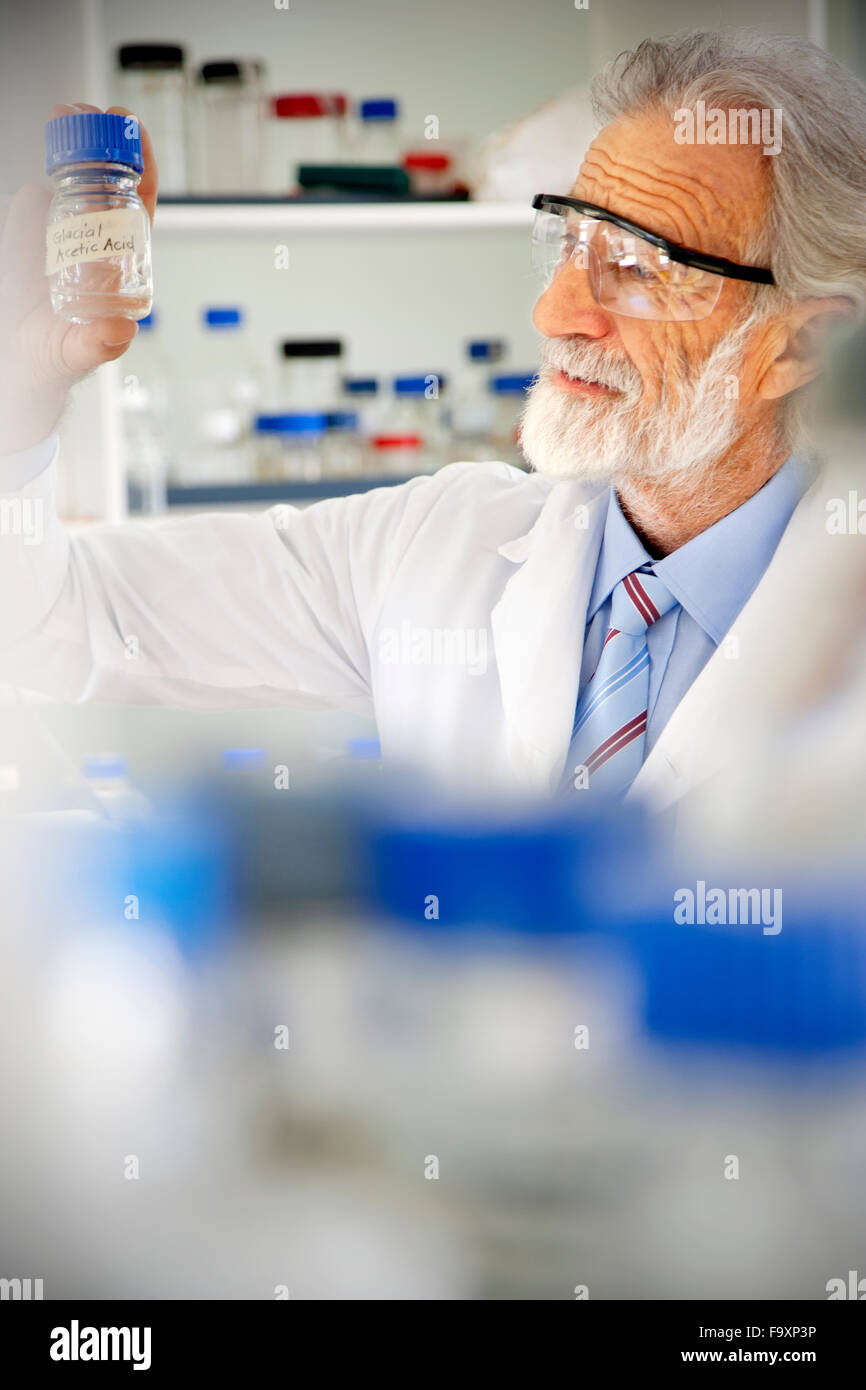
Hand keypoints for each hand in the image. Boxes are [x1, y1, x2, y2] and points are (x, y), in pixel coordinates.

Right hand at [0, 102, 158, 453]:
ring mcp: (55, 237)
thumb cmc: (52, 364)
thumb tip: (121, 330)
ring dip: (61, 148)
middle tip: (77, 110)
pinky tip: (27, 203)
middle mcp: (90, 243)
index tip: (130, 126)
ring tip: (58, 119)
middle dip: (92, 139)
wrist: (12, 370)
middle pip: (99, 178)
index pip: (136, 204)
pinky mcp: (22, 237)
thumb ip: (97, 344)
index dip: (138, 163)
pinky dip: (26, 198)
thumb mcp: (75, 355)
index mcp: (117, 265)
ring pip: (62, 182)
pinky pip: (25, 205)